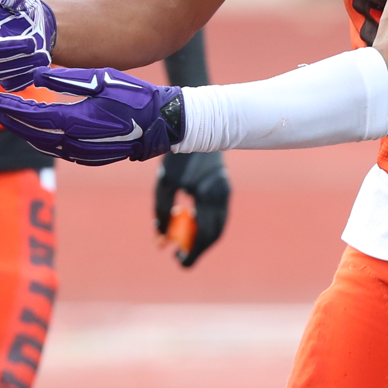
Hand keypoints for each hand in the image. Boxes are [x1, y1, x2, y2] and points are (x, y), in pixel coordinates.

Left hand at [0, 65, 183, 164]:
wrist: (160, 124)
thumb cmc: (134, 97)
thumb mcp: (102, 79)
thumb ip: (68, 79)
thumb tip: (38, 75)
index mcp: (77, 121)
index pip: (34, 116)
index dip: (12, 108)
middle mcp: (76, 142)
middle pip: (32, 133)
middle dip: (11, 120)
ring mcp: (82, 154)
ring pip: (43, 143)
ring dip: (23, 130)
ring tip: (8, 116)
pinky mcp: (88, 158)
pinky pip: (56, 149)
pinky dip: (41, 138)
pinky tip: (34, 129)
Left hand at [155, 151, 229, 267]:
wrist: (194, 126)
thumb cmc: (176, 154)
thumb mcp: (164, 183)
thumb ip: (163, 210)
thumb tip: (161, 236)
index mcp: (209, 195)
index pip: (205, 233)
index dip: (193, 251)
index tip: (180, 261)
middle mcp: (222, 194)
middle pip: (215, 233)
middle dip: (198, 248)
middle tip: (181, 256)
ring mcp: (226, 190)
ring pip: (218, 225)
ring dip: (202, 237)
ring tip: (183, 241)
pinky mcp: (224, 186)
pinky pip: (217, 213)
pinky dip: (205, 223)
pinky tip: (190, 223)